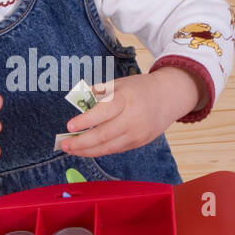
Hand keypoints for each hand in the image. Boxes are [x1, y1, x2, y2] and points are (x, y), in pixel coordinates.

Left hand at [59, 70, 201, 158]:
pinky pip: (115, 149)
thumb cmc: (140, 88)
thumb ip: (98, 92)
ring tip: (71, 149)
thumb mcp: (119, 83)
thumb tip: (77, 101)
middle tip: (64, 144)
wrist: (170, 97)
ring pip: (108, 147)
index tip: (69, 126)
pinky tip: (87, 149)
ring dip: (87, 151)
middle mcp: (133, 118)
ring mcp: (137, 133)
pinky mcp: (139, 143)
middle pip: (103, 135)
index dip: (85, 121)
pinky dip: (99, 150)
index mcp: (126, 99)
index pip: (103, 112)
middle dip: (81, 142)